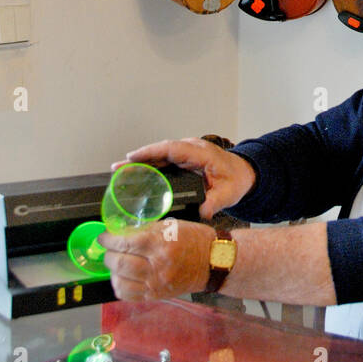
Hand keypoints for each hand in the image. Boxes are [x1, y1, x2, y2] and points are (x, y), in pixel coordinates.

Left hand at [100, 219, 213, 300]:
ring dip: (112, 270)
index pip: (126, 242)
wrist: (213, 263)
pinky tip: (122, 277)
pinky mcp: (156, 295)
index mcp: (163, 244)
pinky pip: (127, 295)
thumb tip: (121, 232)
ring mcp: (156, 283)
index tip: (104, 237)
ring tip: (116, 262)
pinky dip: (119, 285)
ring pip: (120, 280)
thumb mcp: (172, 226)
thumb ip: (146, 229)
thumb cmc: (195, 240)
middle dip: (109, 254)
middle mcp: (158, 266)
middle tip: (109, 248)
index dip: (109, 239)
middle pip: (120, 262)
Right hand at [114, 138, 255, 219]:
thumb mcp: (228, 193)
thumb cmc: (237, 179)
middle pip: (160, 151)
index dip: (151, 152)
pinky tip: (136, 174)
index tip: (134, 157)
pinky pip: (164, 160)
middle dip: (138, 158)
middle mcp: (191, 149)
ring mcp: (187, 153)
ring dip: (141, 162)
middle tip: (117, 168)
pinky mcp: (184, 159)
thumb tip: (203, 212)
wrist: (245, 173)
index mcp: (201, 153)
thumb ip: (215, 202)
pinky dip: (149, 165)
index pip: (171, 148)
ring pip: (160, 155)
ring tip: (120, 172)